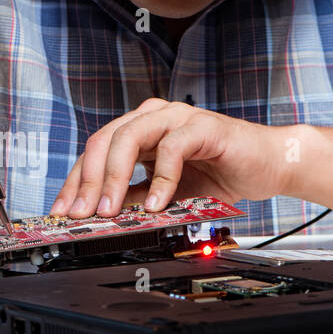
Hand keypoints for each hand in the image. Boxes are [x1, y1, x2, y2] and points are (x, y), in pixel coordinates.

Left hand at [49, 98, 301, 217]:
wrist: (269, 166)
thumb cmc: (220, 175)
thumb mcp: (166, 195)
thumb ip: (136, 199)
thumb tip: (101, 216)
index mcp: (140, 129)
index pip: (95, 151)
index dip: (76, 182)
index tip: (63, 212)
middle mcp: (153, 117)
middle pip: (104, 141)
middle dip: (88, 181)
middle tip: (81, 214)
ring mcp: (177, 117)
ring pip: (129, 137)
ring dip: (114, 178)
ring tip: (110, 210)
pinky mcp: (202, 126)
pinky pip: (171, 147)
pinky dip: (160, 178)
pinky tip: (157, 203)